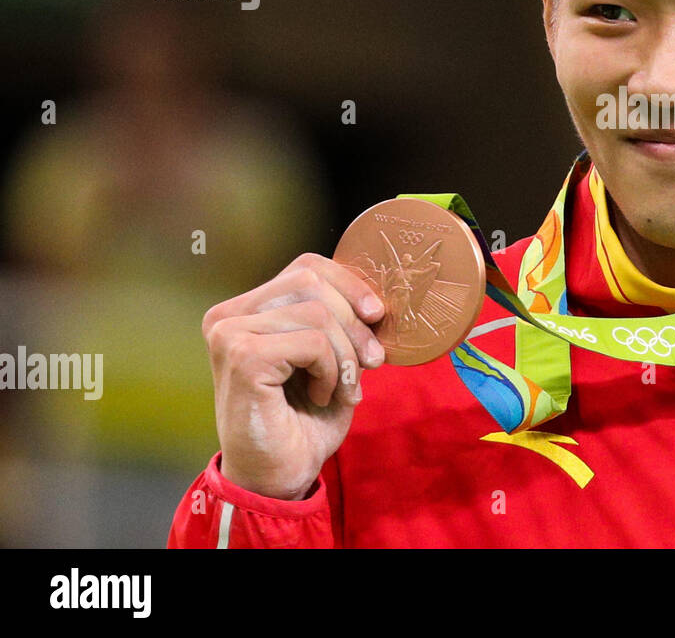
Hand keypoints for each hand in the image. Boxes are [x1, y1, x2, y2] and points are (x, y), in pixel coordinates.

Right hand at [202, 253, 385, 499]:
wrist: (279, 477)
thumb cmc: (303, 421)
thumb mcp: (331, 359)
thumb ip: (340, 321)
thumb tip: (374, 296)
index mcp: (246, 309)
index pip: (307, 267)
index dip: (350, 284)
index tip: (376, 315)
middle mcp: (228, 316)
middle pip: (313, 283)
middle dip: (353, 326)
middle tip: (370, 365)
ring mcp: (229, 334)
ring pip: (317, 313)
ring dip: (345, 356)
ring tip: (338, 389)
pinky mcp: (242, 357)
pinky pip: (313, 341)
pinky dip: (332, 371)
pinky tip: (321, 396)